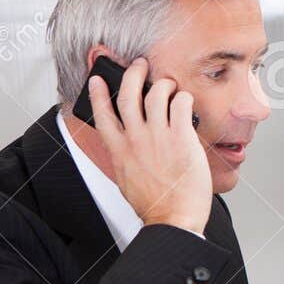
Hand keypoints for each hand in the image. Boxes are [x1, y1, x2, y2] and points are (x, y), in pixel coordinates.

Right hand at [85, 57, 212, 235]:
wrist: (173, 218)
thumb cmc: (154, 205)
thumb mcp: (126, 179)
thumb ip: (124, 158)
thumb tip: (127, 148)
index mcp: (118, 149)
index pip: (102, 113)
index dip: (98, 92)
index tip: (98, 79)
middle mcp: (135, 138)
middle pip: (128, 94)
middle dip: (133, 73)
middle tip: (140, 65)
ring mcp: (158, 136)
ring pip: (156, 94)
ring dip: (163, 84)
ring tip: (169, 84)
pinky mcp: (181, 137)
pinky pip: (181, 105)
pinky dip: (183, 98)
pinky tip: (186, 101)